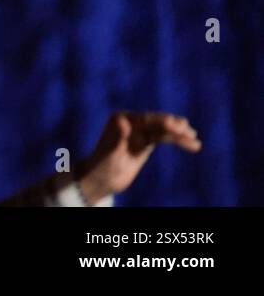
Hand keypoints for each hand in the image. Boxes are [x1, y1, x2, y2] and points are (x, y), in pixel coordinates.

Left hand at [77, 111, 201, 202]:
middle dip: (174, 126)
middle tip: (188, 131)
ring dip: (180, 134)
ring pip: (163, 130)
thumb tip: (122, 121)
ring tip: (194, 138)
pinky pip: (164, 138)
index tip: (175, 125)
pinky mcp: (146, 142)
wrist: (103, 179)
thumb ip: (117, 138)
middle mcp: (131, 122)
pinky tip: (191, 144)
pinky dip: (178, 141)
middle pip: (156, 122)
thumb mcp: (110, 153)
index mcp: (120, 119)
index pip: (144, 119)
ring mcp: (140, 131)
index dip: (161, 121)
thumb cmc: (103, 166)